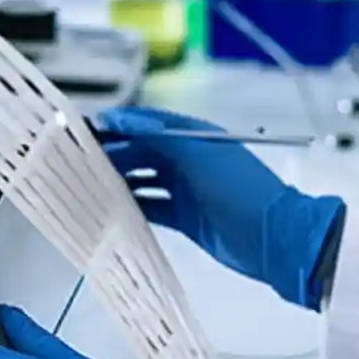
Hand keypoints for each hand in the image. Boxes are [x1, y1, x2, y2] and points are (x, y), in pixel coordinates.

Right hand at [97, 106, 344, 310]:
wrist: (276, 239)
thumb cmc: (241, 189)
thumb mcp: (201, 155)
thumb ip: (159, 136)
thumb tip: (121, 118)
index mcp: (194, 137)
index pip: (149, 124)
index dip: (120, 125)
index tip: (89, 129)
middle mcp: (188, 160)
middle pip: (143, 152)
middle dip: (114, 154)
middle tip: (82, 161)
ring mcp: (186, 189)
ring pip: (144, 178)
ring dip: (120, 180)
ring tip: (89, 184)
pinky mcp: (185, 217)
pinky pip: (153, 206)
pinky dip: (133, 205)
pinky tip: (110, 208)